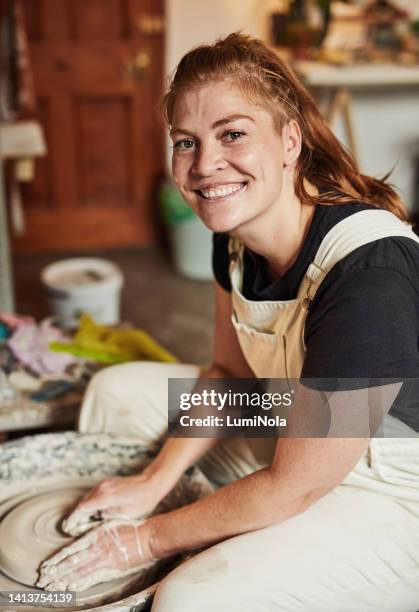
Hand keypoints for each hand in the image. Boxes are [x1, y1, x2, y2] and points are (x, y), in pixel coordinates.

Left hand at [37, 519, 155, 591]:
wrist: (148, 537)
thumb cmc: (131, 528)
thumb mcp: (110, 524)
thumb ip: (95, 532)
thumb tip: (81, 536)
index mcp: (95, 535)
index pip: (71, 549)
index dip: (57, 559)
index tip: (45, 566)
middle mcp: (97, 547)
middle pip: (71, 562)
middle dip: (55, 572)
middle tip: (42, 580)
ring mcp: (104, 559)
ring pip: (80, 571)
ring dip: (64, 580)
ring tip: (52, 587)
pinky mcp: (113, 568)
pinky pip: (94, 577)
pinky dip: (81, 583)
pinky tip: (71, 587)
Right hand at [62, 472, 162, 535]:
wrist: (152, 482)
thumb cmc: (143, 500)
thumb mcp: (126, 515)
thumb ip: (108, 518)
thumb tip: (95, 522)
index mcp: (105, 497)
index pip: (82, 509)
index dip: (74, 520)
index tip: (68, 529)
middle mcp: (102, 488)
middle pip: (82, 503)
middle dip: (77, 516)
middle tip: (73, 530)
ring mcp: (105, 483)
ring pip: (88, 498)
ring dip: (84, 510)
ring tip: (81, 524)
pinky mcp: (108, 482)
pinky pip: (94, 494)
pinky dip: (91, 503)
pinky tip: (94, 513)